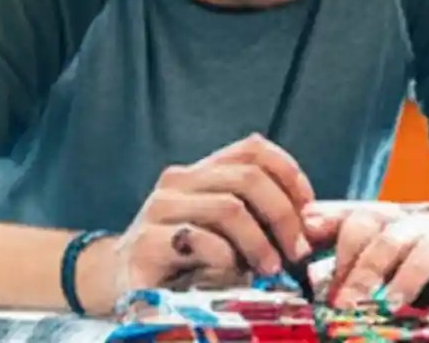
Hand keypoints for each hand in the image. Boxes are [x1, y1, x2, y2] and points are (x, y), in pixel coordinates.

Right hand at [81, 134, 314, 313]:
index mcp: (202, 172)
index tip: (308, 210)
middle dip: (282, 215)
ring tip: (269, 269)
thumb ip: (256, 218)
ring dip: (259, 243)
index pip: (253, 148)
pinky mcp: (146, 243)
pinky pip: (200, 241)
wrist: (121, 280)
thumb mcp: (223, 231)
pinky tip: (230, 274)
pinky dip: (226, 259)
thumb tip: (308, 223)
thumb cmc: (183, 258)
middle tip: (296, 250)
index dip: (289, 173)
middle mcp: (179, 182)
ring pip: (228, 208)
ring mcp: (160, 210)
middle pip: (247, 177)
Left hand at [303, 202, 428, 319]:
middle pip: (386, 242)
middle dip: (365, 271)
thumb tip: (303, 223)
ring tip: (388, 305)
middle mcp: (413, 227)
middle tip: (346, 302)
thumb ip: (338, 227)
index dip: (341, 253)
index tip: (325, 286)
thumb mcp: (373, 230)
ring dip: (405, 281)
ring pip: (424, 257)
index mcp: (384, 219)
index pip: (358, 224)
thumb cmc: (403, 241)